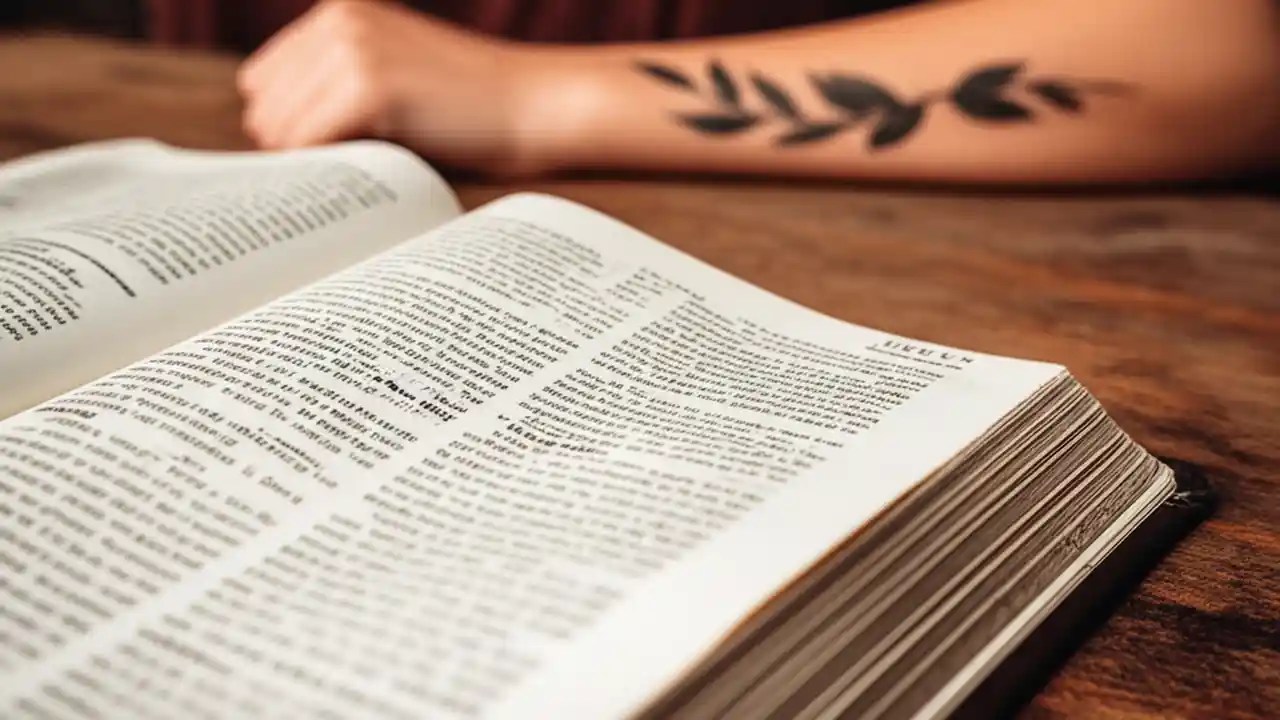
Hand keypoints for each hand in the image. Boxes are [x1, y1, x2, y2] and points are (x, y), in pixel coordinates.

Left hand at [237, 0, 559, 174]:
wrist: (537, 107)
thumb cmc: (471, 108)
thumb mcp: (397, 74)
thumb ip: (336, 86)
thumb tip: (266, 136)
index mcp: (341, 12)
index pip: (263, 82)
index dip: (288, 128)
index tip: (322, 163)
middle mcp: (340, 20)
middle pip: (264, 107)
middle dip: (293, 148)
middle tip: (342, 181)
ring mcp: (354, 50)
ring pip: (280, 129)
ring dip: (312, 163)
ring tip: (361, 179)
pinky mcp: (371, 87)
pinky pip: (310, 144)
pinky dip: (330, 172)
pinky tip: (367, 181)